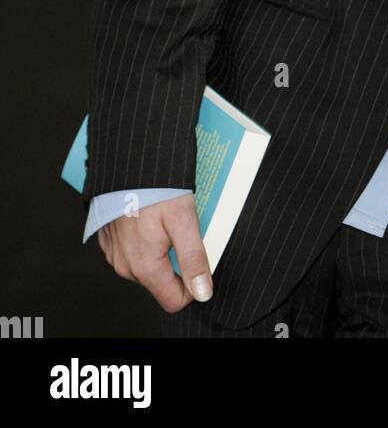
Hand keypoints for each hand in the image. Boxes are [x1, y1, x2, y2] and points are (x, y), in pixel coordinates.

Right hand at [97, 193, 211, 312]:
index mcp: (145, 267)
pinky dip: (144, 238)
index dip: (193, 283)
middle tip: (181, 228)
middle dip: (176, 259)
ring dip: (161, 247)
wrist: (125, 162)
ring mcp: (115, 254)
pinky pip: (133, 251)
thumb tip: (203, 292)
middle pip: (162, 281)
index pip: (175, 300)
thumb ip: (194, 259)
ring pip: (148, 265)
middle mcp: (126, 267)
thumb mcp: (183, 219)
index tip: (198, 256)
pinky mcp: (110, 241)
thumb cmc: (153, 187)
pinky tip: (149, 216)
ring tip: (164, 218)